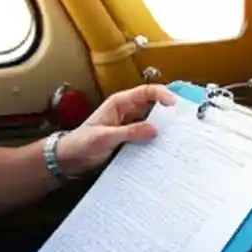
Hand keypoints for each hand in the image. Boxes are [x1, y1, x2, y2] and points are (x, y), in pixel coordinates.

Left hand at [54, 84, 177, 175]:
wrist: (69, 159)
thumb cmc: (81, 143)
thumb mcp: (105, 137)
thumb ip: (129, 132)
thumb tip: (155, 129)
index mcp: (119, 103)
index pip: (145, 92)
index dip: (162, 94)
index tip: (174, 104)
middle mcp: (126, 111)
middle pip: (152, 105)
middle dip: (167, 111)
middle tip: (182, 121)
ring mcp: (128, 124)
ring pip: (151, 121)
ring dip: (162, 126)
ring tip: (177, 135)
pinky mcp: (129, 138)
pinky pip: (146, 134)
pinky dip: (155, 138)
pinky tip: (164, 146)